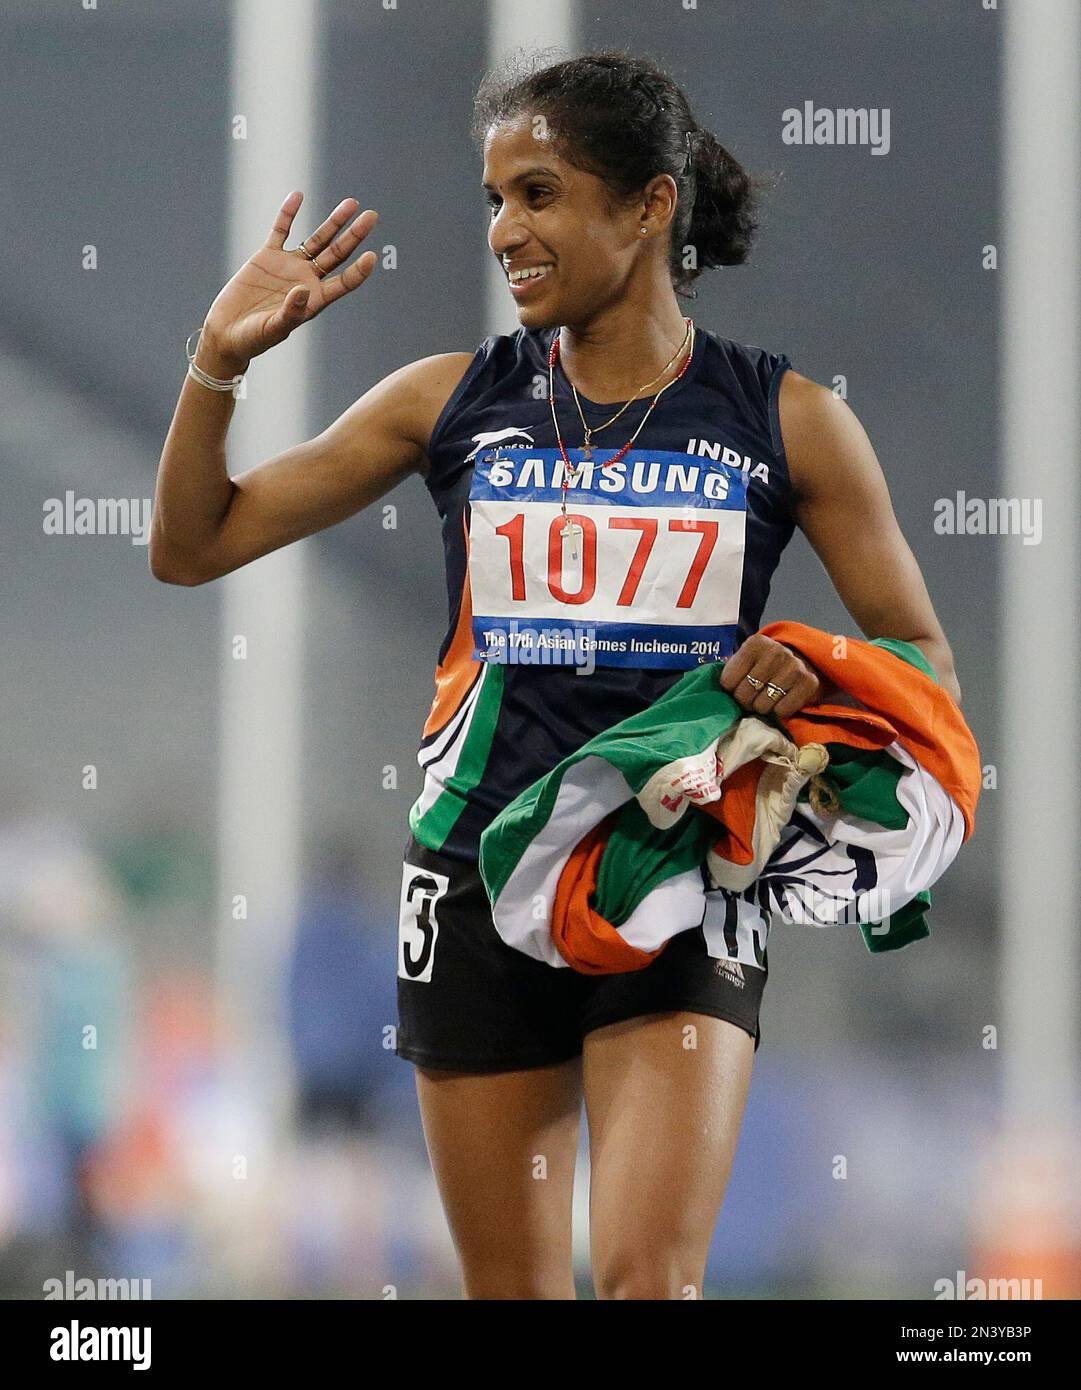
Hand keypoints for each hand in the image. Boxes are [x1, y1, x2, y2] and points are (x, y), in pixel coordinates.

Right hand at [198, 191, 378, 371]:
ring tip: (351, 203)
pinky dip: (288, 214)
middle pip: (337, 254)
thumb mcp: (274, 328)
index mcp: (315, 300)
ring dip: (334, 222)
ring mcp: (289, 266)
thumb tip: (303, 289)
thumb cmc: (254, 338)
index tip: (372, 256)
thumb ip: (290, 312)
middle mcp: (307, 280)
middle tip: (372, 215)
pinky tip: (298, 195)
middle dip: (354, 235)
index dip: (359, 271)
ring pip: (317, 239)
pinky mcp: (267, 257)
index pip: (344, 282)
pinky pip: (280, 230)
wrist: (228, 331)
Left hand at [718, 633, 823, 719]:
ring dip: (762, 707)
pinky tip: (782, 700)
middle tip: (753, 696)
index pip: (727, 681)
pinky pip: (783, 710)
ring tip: (767, 697)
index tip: (738, 686)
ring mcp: (794, 666)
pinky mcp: (809, 682)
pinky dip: (780, 711)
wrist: (801, 661)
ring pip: (763, 705)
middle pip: (744, 694)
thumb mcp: (745, 661)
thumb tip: (708, 693)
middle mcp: (776, 652)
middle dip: (745, 701)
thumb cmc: (764, 665)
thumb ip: (729, 672)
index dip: (730, 689)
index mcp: (755, 644)